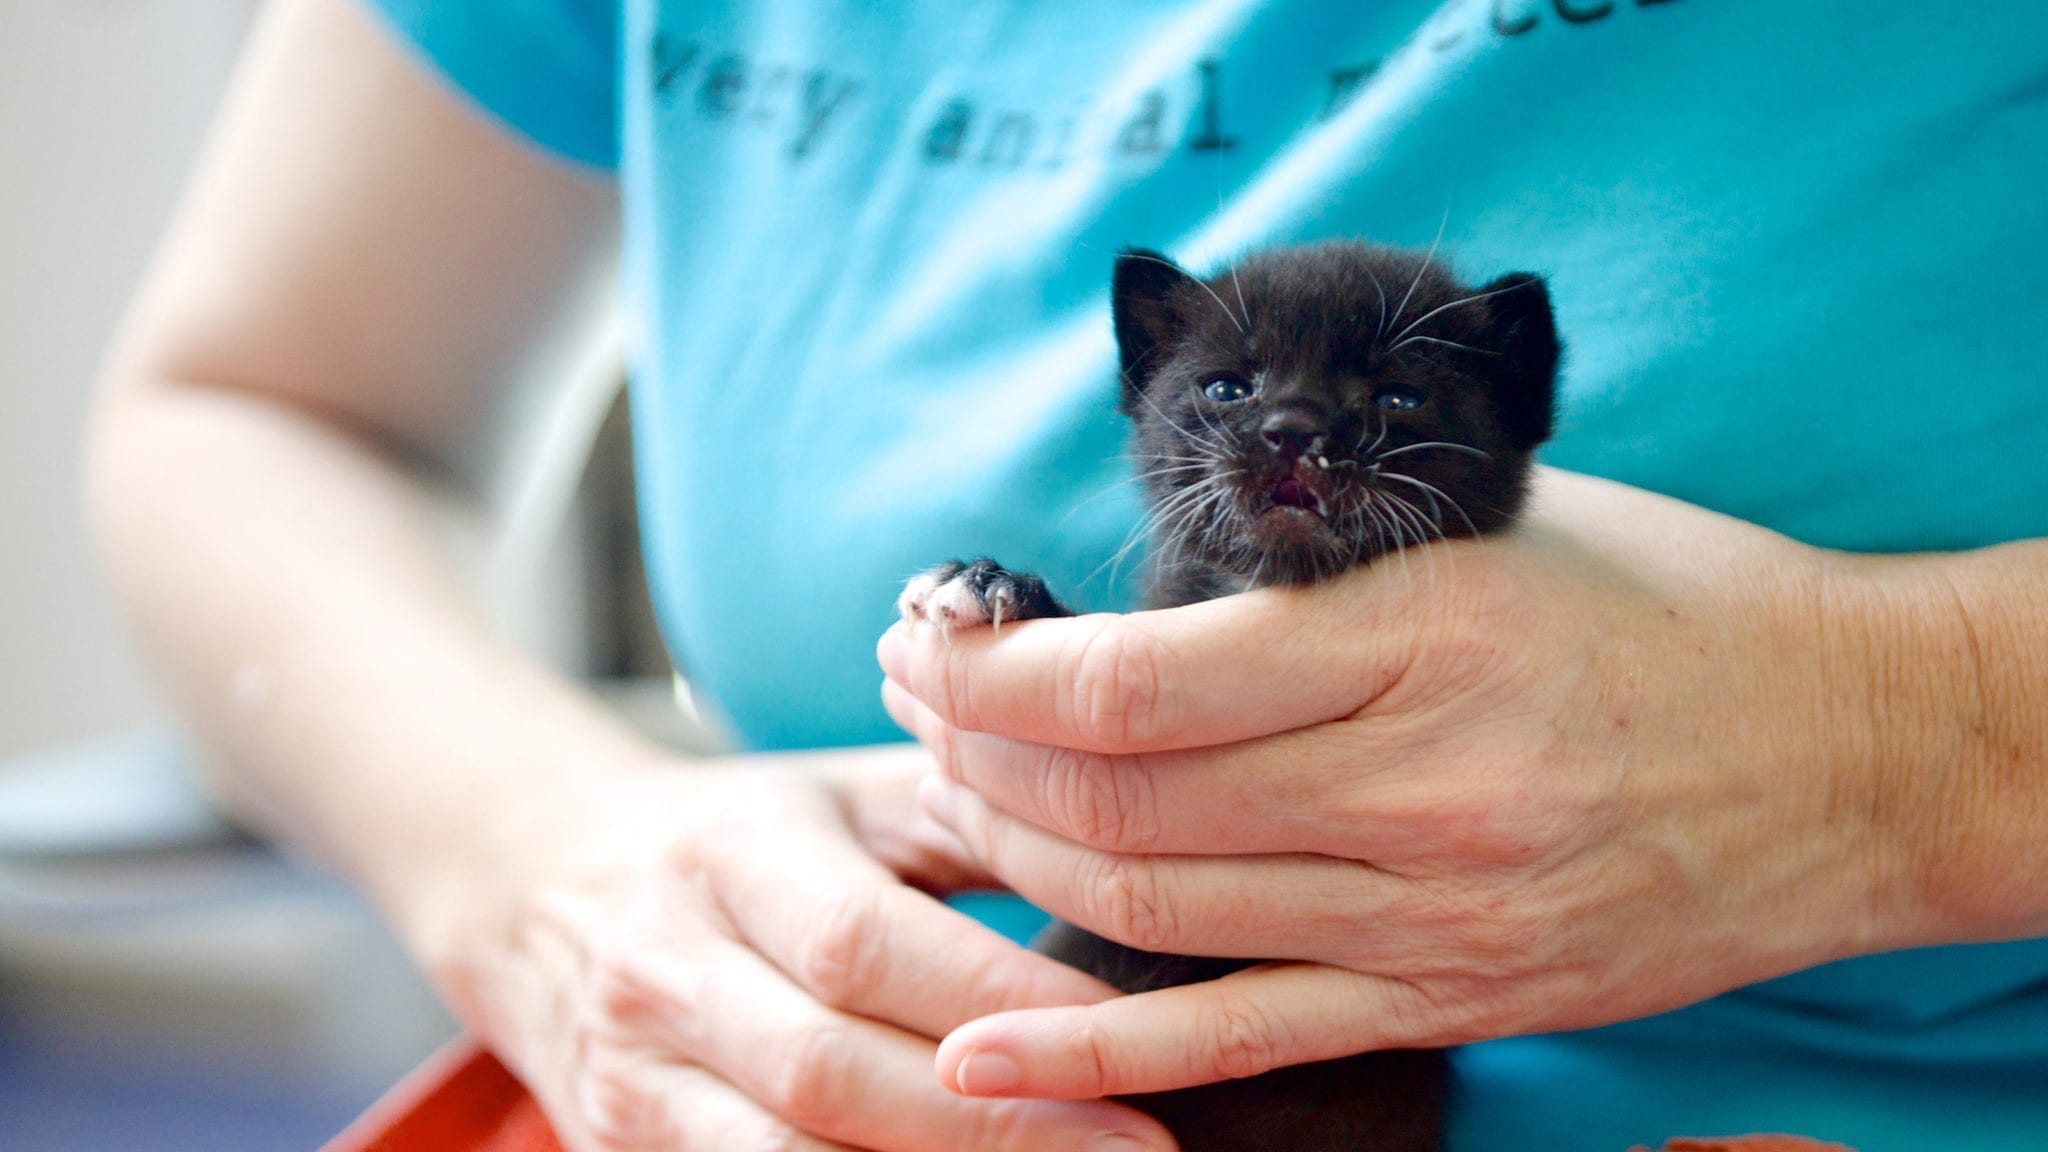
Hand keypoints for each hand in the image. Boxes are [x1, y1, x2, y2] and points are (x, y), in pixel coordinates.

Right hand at [434, 744, 1180, 1150]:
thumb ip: (970, 816)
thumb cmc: (739, 835)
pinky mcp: (616, 1150)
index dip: (1002, 1002)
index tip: (1128, 1043)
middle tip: (1135, 1148)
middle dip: (991, 1126)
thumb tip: (1128, 852)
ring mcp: (629, 1076)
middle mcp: (664, 968)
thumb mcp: (843, 795)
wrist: (539, 883)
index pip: (866, 941)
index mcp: (731, 855)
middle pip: (829, 1069)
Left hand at [878, 470, 1941, 1099]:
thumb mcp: (1494, 529)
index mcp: (1427, 633)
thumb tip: (1132, 602)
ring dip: (1012, 851)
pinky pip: (1242, 1034)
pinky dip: (1095, 1049)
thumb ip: (1319, 569)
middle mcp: (1426, 787)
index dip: (996, 668)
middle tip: (908, 696)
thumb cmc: (1671, 604)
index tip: (930, 636)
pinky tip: (980, 1049)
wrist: (1853, 752)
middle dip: (973, 747)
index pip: (1141, 675)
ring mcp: (1439, 914)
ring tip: (940, 795)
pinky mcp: (1456, 999)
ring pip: (1154, 906)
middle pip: (1120, 795)